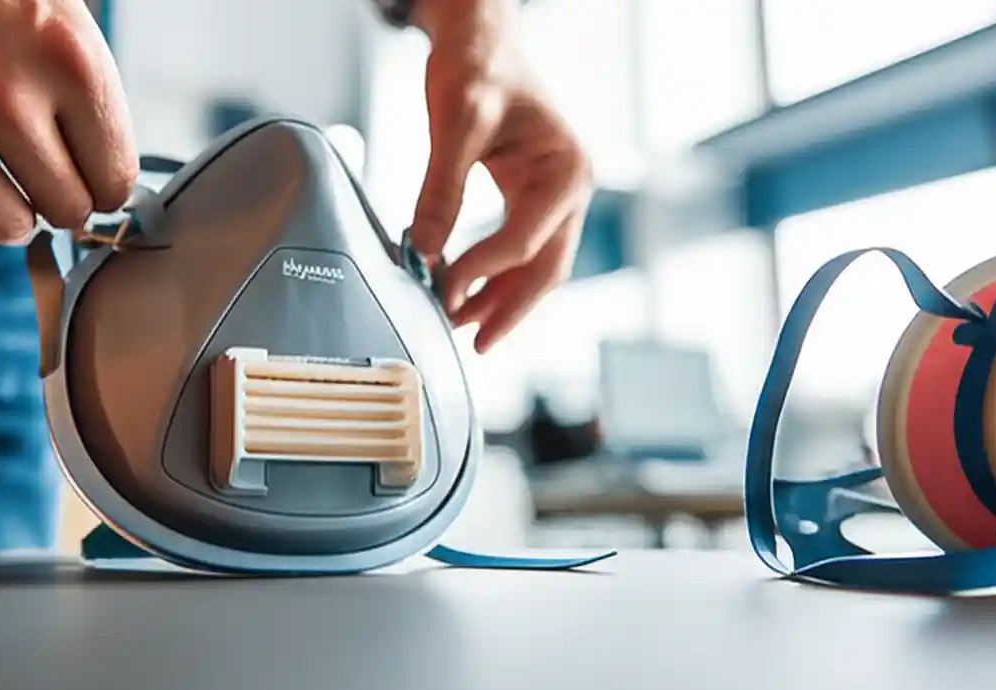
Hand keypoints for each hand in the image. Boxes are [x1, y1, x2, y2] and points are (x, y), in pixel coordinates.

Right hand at [0, 0, 136, 247]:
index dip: (102, 184)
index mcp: (65, 53)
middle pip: (66, 206)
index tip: (88, 179)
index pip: (116, 175)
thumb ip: (73, 81)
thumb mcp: (48, 4)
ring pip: (4, 225)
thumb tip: (103, 173)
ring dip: (9, 217)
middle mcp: (0, 87)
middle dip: (59, 199)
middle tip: (39, 179)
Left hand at [409, 0, 592, 352]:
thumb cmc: (478, 66)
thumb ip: (441, 188)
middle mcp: (572, 187)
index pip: (524, 239)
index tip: (441, 288)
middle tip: (475, 344)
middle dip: (508, 308)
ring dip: (502, 299)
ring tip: (463, 325)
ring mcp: (558, 195)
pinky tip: (468, 292)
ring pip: (537, 266)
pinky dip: (497, 275)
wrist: (481, 39)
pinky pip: (522, 249)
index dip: (483, 271)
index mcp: (566, 169)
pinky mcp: (535, 198)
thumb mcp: (456, 122)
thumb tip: (423, 250)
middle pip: (546, 268)